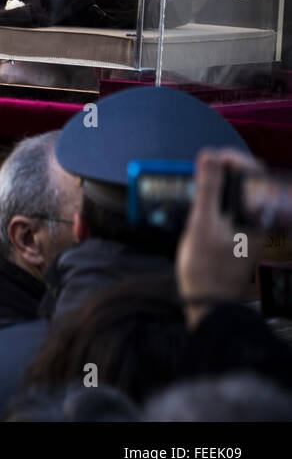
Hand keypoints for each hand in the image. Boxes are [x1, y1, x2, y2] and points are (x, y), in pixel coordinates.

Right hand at [177, 147, 262, 328]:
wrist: (208, 301)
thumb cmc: (206, 267)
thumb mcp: (202, 222)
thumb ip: (208, 188)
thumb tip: (210, 156)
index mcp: (257, 215)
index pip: (254, 172)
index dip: (232, 159)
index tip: (210, 156)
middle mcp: (259, 220)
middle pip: (248, 182)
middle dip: (225, 170)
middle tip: (201, 168)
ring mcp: (251, 228)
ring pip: (240, 195)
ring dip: (220, 185)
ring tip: (199, 184)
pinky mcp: (241, 236)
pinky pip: (233, 209)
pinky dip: (219, 202)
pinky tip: (203, 206)